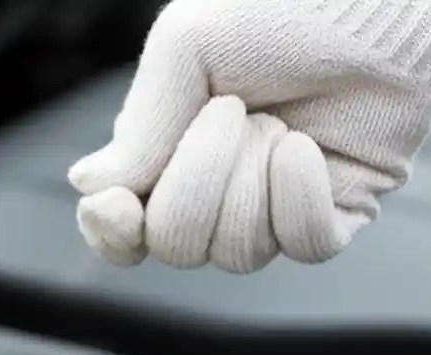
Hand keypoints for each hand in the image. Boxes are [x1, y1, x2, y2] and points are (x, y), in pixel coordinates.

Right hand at [69, 0, 430, 272]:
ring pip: (239, 253)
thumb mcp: (185, 48)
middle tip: (231, 110)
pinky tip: (301, 147)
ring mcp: (277, 204)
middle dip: (197, 183)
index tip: (113, 205)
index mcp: (167, 153)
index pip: (124, 233)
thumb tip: (90, 187)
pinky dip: (298, 200)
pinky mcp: (339, 208)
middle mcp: (218, 189)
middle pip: (177, 246)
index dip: (112, 234)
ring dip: (251, 180)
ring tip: (276, 119)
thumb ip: (141, 125)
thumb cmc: (276, 4)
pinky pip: (304, 247)